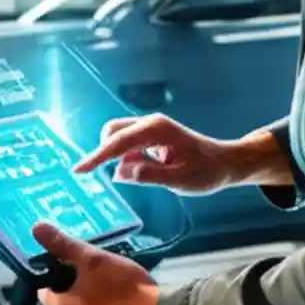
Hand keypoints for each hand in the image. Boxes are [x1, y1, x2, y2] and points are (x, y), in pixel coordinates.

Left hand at [32, 222, 163, 304]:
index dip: (51, 267)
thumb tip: (36, 228)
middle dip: (72, 275)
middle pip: (63, 294)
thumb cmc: (120, 287)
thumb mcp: (91, 260)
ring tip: (101, 266)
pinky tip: (114, 283)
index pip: (43, 286)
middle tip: (85, 256)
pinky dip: (101, 297)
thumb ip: (63, 245)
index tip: (63, 253)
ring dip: (88, 285)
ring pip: (81, 302)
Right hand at [74, 114, 291, 195]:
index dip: (96, 157)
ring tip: (150, 175)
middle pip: (112, 133)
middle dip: (106, 154)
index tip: (78, 171)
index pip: (117, 143)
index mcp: (156, 130)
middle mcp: (150, 124)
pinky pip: (128, 146)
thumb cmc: (208, 171)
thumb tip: (120, 173)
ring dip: (120, 159)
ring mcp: (150, 129)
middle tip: (121, 177)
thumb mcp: (180, 180)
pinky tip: (148, 171)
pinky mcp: (151, 137)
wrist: (226, 163)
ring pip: (118, 139)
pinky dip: (128, 159)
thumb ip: (149, 175)